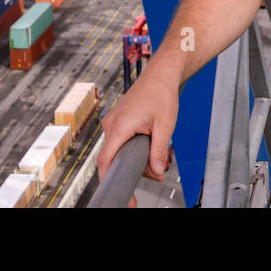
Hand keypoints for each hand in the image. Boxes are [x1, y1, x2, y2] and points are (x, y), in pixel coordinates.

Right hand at [96, 68, 178, 207]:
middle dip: (134, 170)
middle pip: (114, 159)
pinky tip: (149, 146)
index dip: (109, 181)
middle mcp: (111, 125)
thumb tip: (157, 173)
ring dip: (136, 159)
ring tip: (158, 157)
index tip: (120, 195)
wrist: (161, 75)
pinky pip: (121, 142)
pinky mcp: (118, 122)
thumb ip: (159, 152)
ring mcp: (112, 123)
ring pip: (118, 151)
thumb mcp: (165, 126)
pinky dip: (133, 149)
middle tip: (157, 173)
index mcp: (119, 126)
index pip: (105, 161)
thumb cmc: (162, 94)